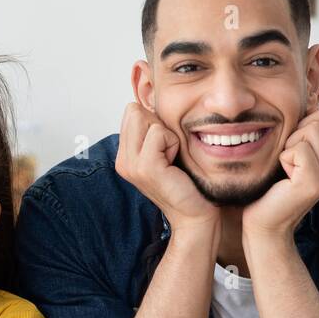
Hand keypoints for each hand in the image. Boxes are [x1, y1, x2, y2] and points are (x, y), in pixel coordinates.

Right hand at [115, 102, 217, 230]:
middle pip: (135, 110)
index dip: (154, 121)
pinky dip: (172, 142)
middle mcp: (122, 161)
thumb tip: (152, 103)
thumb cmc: (187, 182)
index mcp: (124, 156)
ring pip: (144, 118)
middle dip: (159, 124)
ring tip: (172, 158)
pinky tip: (175, 163)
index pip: (131, 111)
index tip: (165, 148)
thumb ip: (154, 129)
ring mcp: (130, 165)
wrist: (196, 214)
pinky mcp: (145, 167)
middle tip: (170, 153)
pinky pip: (157, 132)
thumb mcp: (166, 150)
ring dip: (166, 134)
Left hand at [242, 106, 318, 241]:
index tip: (292, 147)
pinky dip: (283, 158)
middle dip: (296, 131)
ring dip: (288, 145)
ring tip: (285, 168)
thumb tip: (309, 96)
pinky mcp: (314, 182)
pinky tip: (283, 176)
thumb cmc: (271, 185)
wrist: (263, 223)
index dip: (303, 121)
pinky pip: (298, 149)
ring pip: (309, 130)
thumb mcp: (291, 151)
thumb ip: (303, 128)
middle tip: (287, 159)